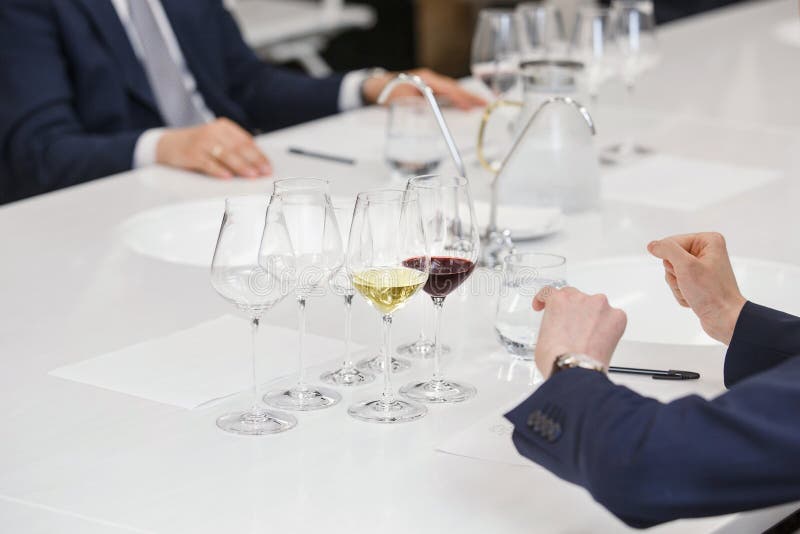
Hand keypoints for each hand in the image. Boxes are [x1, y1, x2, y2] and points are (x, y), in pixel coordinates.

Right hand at [156, 118, 271, 178]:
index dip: (259, 155)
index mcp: (224, 127)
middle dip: (253, 161)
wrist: (167, 144)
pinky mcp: (191, 153)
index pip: (246, 141)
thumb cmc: (197, 145)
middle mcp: (213, 131)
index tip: (268, 166)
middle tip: (264, 172)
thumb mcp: (217, 141)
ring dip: (240, 166)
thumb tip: (257, 165)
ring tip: (251, 175)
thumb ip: (234, 149)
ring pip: (225, 155)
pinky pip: (207, 163)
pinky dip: (218, 170)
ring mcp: (202, 142)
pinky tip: (227, 177)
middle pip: (238, 147)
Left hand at [362, 68, 486, 109]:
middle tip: (486, 104)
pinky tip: (466, 106)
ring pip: (452, 90)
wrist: (375, 87)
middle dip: (470, 96)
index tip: (471, 107)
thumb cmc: (385, 92)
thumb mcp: (399, 99)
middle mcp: (430, 79)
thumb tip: (429, 111)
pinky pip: (447, 94)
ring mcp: (430, 83)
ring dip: (467, 97)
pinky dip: (458, 99)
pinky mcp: (428, 89)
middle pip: (454, 88)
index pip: (448, 89)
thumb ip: (414, 104)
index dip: (460, 98)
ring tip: (482, 105)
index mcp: (425, 79)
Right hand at [532, 287, 626, 378]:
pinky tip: (601, 339)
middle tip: (571, 326)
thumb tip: (558, 331)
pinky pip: (613, 317)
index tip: (545, 304)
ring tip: (588, 337)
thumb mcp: (542, 336)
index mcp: (557, 300)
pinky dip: (609, 326)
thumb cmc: (556, 357)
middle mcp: (579, 298)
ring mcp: (600, 306)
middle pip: (575, 297)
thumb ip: (551, 325)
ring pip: (596, 307)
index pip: (549, 292)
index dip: (546, 299)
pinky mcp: (617, 317)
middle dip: (573, 310)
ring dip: (592, 317)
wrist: (575, 370)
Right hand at [647, 233, 745, 344]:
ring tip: (692, 292)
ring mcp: (701, 267)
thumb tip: (653, 245)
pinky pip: (678, 283)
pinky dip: (681, 293)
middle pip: (671, 258)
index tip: (686, 271)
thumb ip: (667, 250)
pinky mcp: (698, 281)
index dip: (672, 259)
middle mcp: (706, 251)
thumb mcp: (686, 266)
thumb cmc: (711, 292)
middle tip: (690, 283)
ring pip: (672, 272)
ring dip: (677, 286)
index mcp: (708, 241)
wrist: (725, 318)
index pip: (672, 242)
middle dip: (675, 274)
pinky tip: (694, 298)